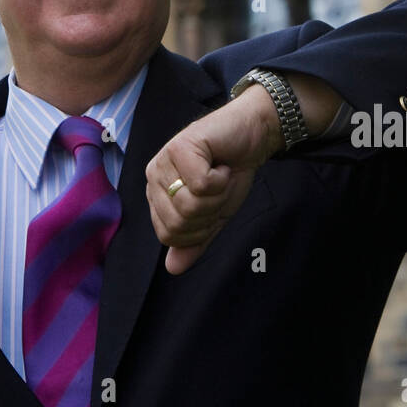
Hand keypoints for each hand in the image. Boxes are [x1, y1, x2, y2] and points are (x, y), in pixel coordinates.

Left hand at [145, 73, 341, 273]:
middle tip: (217, 187)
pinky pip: (202, 185)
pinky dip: (221, 178)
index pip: (169, 236)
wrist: (252, 138)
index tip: (212, 204)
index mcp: (157, 195)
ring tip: (218, 175)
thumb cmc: (230, 172)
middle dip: (210, 212)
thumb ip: (194, 241)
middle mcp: (154, 177)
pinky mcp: (180, 146)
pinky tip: (220, 163)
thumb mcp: (214, 215)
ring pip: (190, 205)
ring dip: (217, 195)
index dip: (199, 229)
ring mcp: (164, 160)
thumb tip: (173, 269)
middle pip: (179, 224)